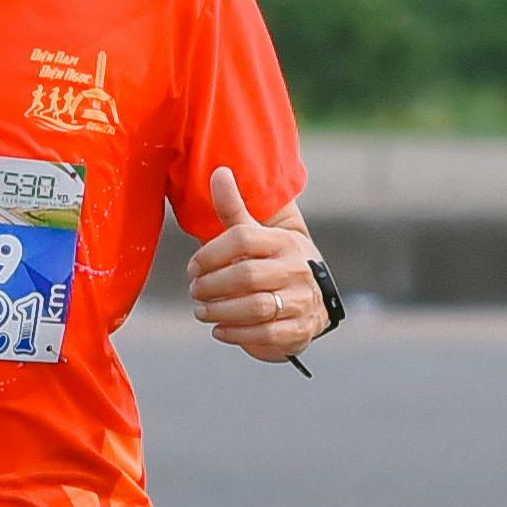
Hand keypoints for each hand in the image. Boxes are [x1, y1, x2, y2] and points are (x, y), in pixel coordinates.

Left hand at [187, 167, 327, 363]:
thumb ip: (234, 209)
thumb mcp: (257, 235)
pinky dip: (238, 333)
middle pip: (245, 275)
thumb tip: (218, 171)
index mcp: (283, 241)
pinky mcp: (300, 328)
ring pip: (255, 307)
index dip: (211, 253)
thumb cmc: (273, 263)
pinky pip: (267, 335)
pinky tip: (220, 329)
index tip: (193, 266)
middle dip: (211, 285)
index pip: (242, 238)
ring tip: (201, 311)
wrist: (313, 300)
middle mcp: (295, 269)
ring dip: (220, 311)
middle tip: (194, 290)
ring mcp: (301, 300)